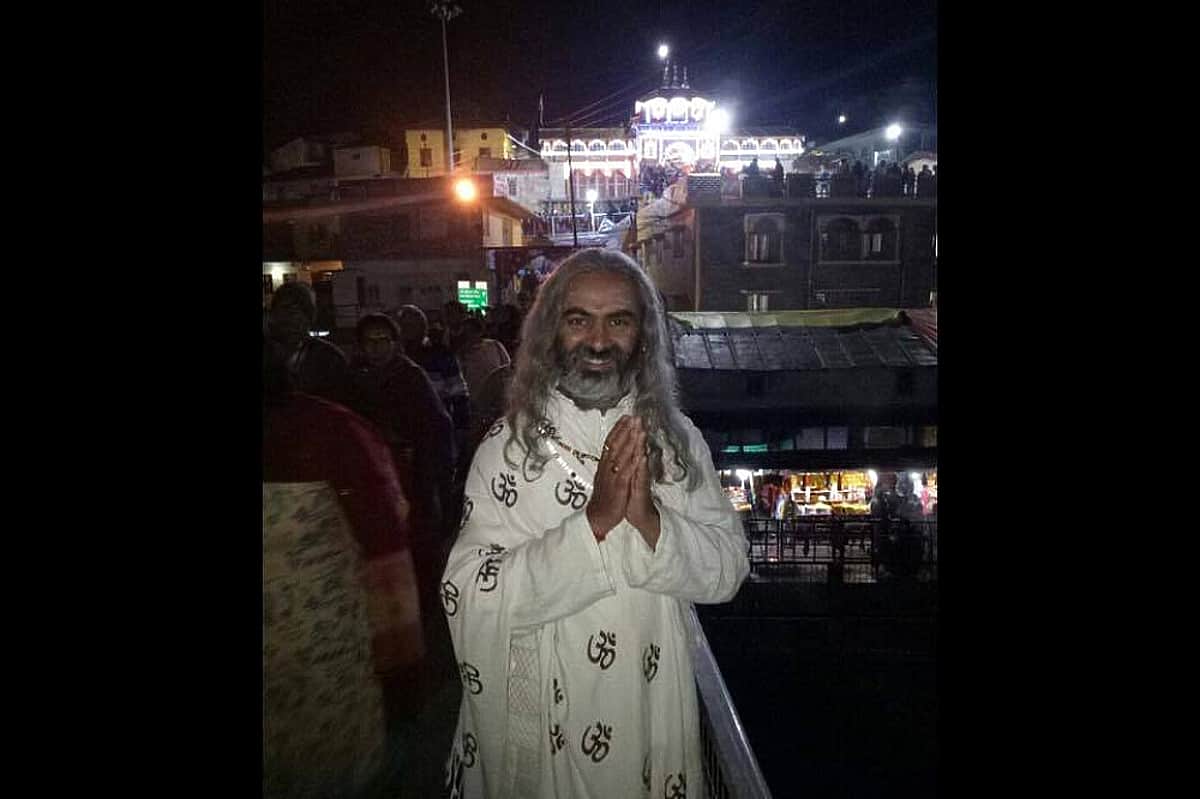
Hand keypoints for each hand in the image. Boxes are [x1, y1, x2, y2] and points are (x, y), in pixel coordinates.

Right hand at [585, 415, 638, 540]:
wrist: (597, 518)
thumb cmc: (603, 497)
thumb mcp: (604, 476)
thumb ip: (609, 463)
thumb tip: (613, 450)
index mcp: (604, 465)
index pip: (610, 442)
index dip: (618, 429)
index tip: (626, 416)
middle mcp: (606, 468)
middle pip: (615, 445)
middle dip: (625, 430)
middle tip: (634, 417)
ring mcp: (612, 478)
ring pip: (621, 457)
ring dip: (630, 442)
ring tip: (639, 429)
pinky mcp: (618, 489)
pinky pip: (625, 475)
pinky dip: (632, 464)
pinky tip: (640, 455)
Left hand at [625, 423, 660, 550]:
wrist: (638, 515)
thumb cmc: (630, 495)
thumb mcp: (626, 476)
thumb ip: (626, 461)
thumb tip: (624, 447)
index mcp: (629, 465)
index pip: (628, 445)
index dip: (627, 431)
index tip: (627, 416)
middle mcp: (636, 469)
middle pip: (636, 448)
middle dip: (635, 432)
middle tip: (638, 417)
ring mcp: (639, 479)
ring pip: (640, 460)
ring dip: (641, 446)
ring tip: (642, 431)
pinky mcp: (641, 490)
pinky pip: (641, 477)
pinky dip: (642, 467)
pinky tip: (643, 457)